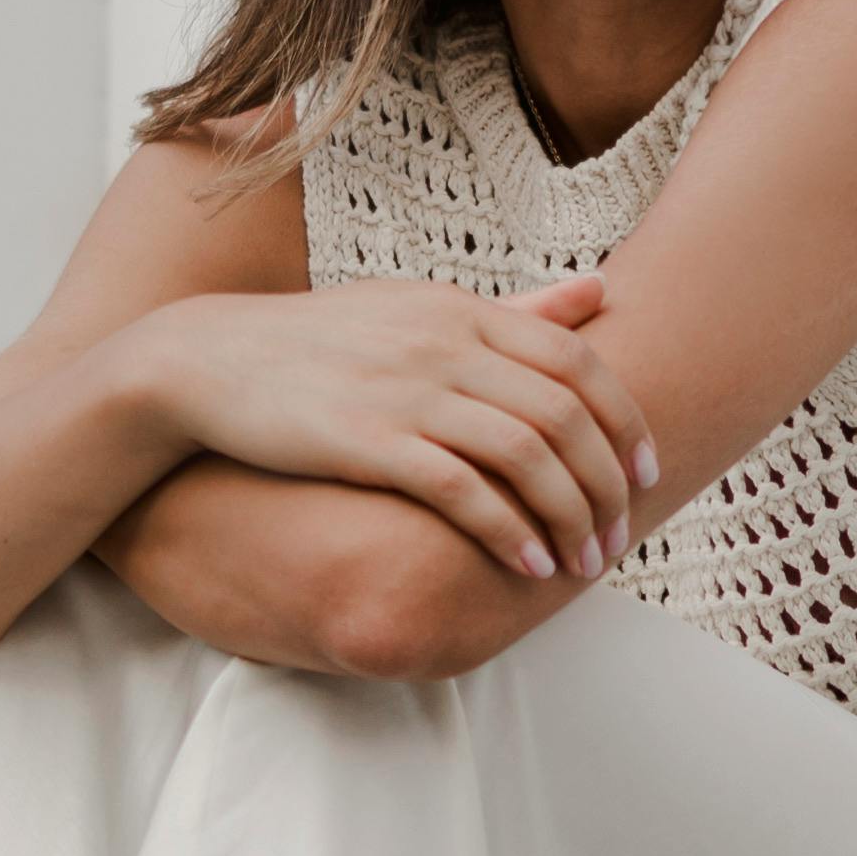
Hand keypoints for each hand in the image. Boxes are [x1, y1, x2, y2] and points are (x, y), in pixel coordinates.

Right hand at [130, 276, 656, 584]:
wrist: (210, 360)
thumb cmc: (321, 341)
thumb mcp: (418, 308)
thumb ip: (512, 311)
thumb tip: (600, 290)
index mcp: (462, 310)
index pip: (579, 361)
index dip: (627, 421)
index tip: (646, 473)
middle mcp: (444, 343)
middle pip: (565, 414)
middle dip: (607, 485)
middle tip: (619, 537)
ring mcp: (407, 390)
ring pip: (526, 455)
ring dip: (569, 517)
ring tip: (582, 563)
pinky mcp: (368, 440)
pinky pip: (462, 491)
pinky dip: (508, 532)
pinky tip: (528, 565)